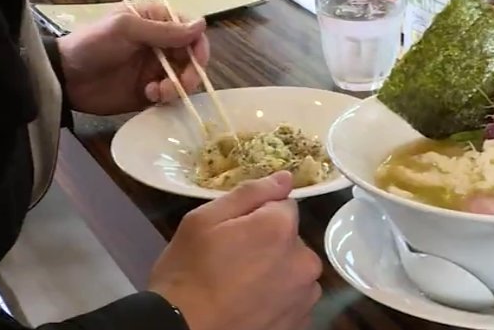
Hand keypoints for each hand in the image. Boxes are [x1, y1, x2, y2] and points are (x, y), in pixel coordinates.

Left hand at [56, 0, 208, 114]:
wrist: (65, 78)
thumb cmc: (92, 44)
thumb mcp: (126, 30)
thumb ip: (164, 30)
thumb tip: (202, 24)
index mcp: (157, 22)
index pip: (191, 30)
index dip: (199, 46)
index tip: (197, 61)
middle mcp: (161, 45)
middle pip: (193, 58)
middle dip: (191, 73)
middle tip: (178, 85)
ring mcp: (156, 69)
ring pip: (185, 79)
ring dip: (178, 87)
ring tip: (156, 93)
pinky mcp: (149, 92)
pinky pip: (171, 96)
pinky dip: (167, 98)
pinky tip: (149, 96)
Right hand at [149, 172, 322, 329]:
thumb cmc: (188, 272)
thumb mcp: (204, 220)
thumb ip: (250, 193)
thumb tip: (286, 177)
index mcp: (281, 228)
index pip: (283, 204)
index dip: (257, 215)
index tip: (234, 232)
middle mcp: (304, 260)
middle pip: (290, 239)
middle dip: (268, 244)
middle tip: (233, 261)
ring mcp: (305, 296)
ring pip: (293, 270)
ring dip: (276, 273)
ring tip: (241, 287)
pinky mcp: (301, 323)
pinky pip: (293, 299)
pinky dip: (277, 300)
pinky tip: (250, 305)